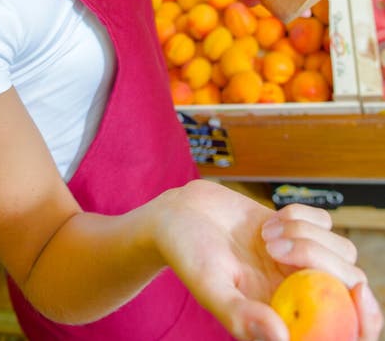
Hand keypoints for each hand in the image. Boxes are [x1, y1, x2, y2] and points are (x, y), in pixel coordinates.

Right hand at [152, 180, 382, 340]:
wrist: (177, 214)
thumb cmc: (186, 255)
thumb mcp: (208, 286)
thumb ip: (242, 315)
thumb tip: (283, 337)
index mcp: (284, 318)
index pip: (345, 332)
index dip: (365, 320)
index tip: (358, 292)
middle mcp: (299, 292)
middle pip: (347, 282)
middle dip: (319, 259)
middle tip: (274, 247)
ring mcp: (301, 260)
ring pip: (340, 250)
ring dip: (307, 236)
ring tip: (265, 235)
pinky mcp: (297, 229)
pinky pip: (325, 221)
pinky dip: (302, 215)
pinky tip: (270, 220)